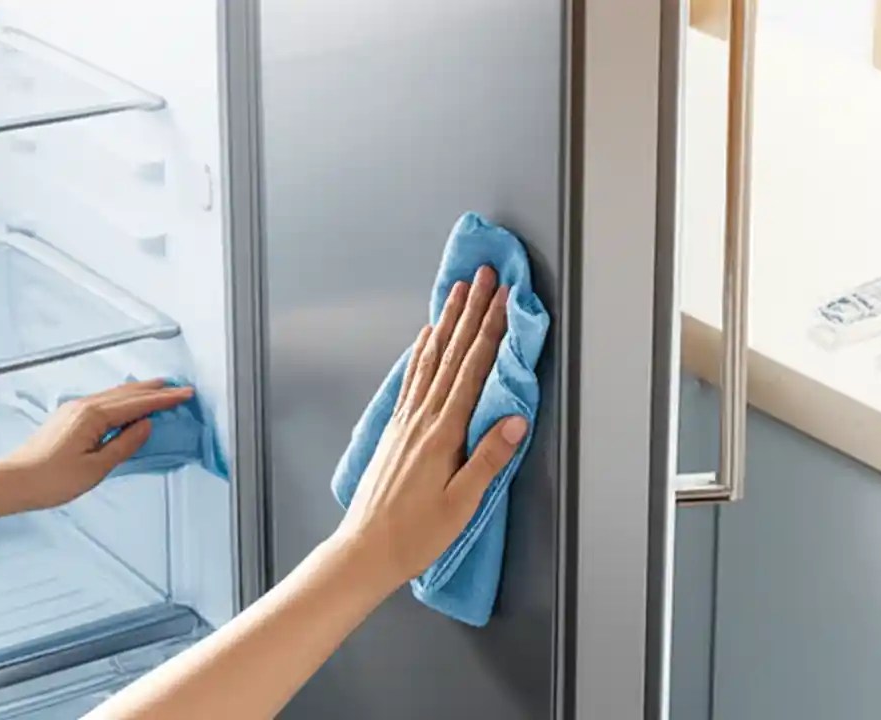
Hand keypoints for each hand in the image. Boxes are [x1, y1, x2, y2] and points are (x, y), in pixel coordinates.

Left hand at [0, 380, 194, 514]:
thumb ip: (125, 444)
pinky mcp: (68, 417)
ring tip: (160, 389)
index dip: (164, 399)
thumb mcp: (96, 467)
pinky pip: (103, 400)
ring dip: (140, 391)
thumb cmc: (51, 479)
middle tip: (179, 388)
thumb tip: (146, 426)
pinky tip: (128, 402)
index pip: (137, 404)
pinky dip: (123, 398)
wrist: (13, 482)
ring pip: (115, 394)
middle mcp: (83, 407)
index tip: (185, 394)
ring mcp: (74, 410)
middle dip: (156, 390)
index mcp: (93, 416)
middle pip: (127, 393)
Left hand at [333, 266, 527, 589]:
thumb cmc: (416, 534)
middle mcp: (422, 418)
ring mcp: (406, 421)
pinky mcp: (396, 429)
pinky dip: (421, 351)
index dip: (490, 330)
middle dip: (471, 312)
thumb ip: (489, 458)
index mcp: (443, 434)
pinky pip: (412, 378)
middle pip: (452, 354)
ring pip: (430, 359)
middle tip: (483, 277)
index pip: (472, 370)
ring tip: (457, 292)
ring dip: (446, 322)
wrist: (365, 550)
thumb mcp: (463, 503)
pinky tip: (425, 337)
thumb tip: (516, 419)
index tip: (503, 299)